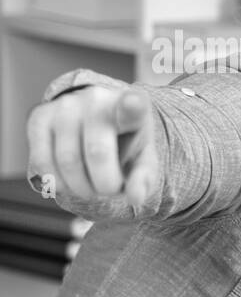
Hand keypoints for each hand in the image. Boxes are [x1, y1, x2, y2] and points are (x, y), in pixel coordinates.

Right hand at [26, 85, 159, 208]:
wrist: (97, 122)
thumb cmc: (126, 144)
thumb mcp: (143, 160)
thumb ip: (144, 178)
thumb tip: (135, 197)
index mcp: (133, 106)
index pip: (132, 105)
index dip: (132, 105)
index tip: (134, 103)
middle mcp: (97, 99)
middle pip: (97, 152)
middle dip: (104, 185)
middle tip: (108, 190)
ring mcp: (65, 105)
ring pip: (67, 161)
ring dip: (80, 188)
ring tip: (90, 187)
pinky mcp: (39, 116)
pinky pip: (42, 161)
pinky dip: (57, 182)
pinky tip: (68, 182)